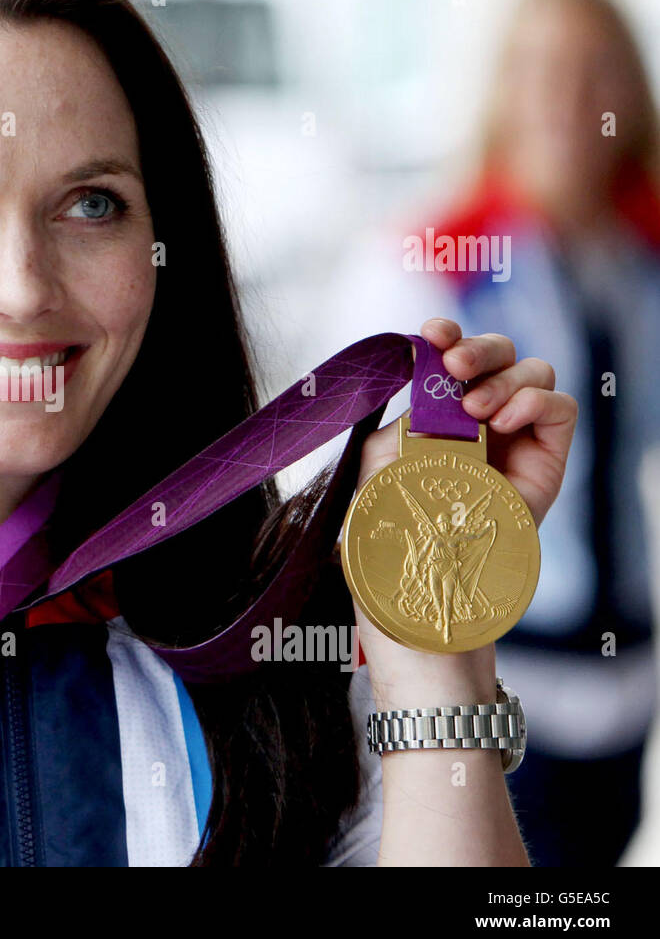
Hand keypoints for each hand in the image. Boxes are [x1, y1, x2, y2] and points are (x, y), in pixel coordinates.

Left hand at [351, 318, 578, 707]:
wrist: (424, 604)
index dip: (443, 338)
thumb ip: (404, 423)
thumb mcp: (380, 473)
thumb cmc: (389, 545)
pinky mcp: (544, 466)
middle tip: (454, 364)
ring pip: (530, 373)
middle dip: (476, 347)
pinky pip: (558, 408)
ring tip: (476, 411)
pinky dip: (535, 400)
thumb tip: (424, 380)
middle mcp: (473, 428)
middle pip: (494, 356)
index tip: (431, 333)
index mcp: (429, 422)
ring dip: (502, 375)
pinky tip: (502, 422)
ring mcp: (512, 445)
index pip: (446, 363)